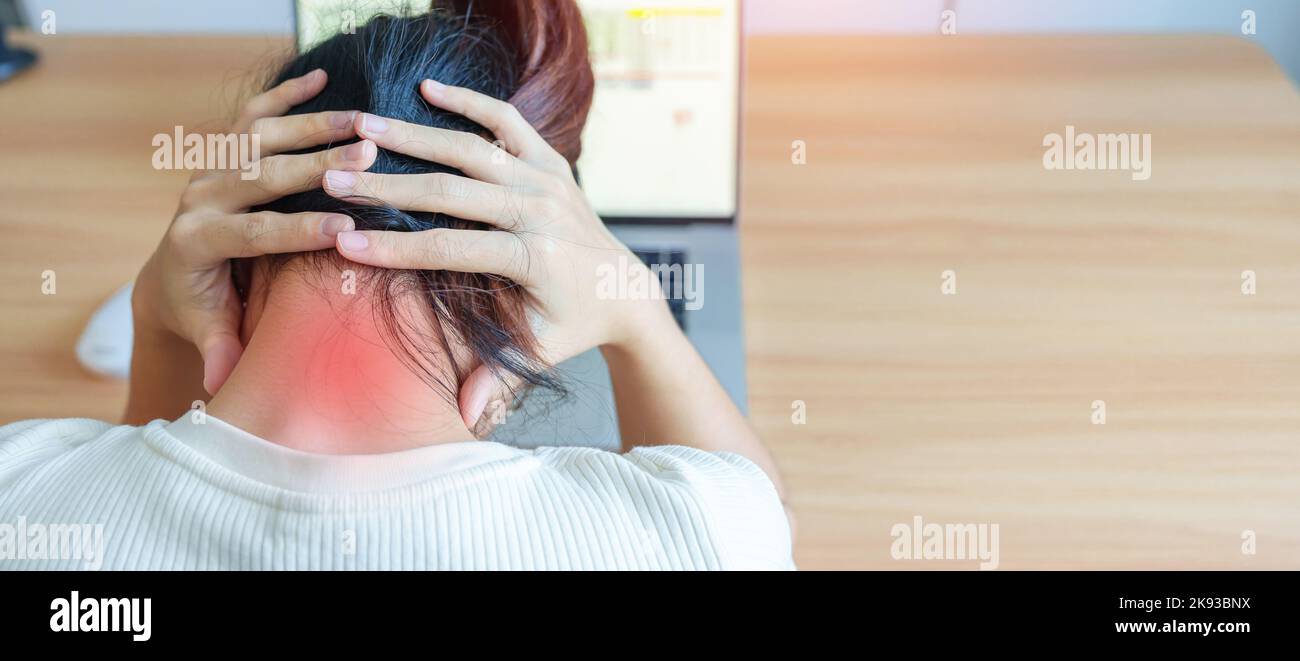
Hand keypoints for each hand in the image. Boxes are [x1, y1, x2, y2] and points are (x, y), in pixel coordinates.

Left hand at [131, 68, 375, 394]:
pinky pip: (253, 115)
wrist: (169, 278)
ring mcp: (210, 169)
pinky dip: (287, 95)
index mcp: (198, 241)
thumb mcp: (208, 331)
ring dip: (312, 125)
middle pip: (262, 175)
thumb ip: (218, 348)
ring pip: (260, 137)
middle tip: (367, 156)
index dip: (298, 229)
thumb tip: (223, 384)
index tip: (345, 225)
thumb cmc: (201, 311)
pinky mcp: (221, 152)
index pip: (254, 232)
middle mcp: (200, 196)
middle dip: (316, 166)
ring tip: (362, 120)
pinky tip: (322, 77)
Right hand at [327, 80, 674, 418]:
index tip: (343, 245)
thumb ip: (500, 380)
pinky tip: (428, 89)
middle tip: (333, 177)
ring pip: (473, 148)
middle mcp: (541, 211)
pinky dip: (471, 103)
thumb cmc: (572, 324)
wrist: (625, 287)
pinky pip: (508, 123)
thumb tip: (464, 416)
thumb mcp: (538, 353)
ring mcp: (548, 180)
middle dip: (388, 186)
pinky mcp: (552, 161)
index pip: (451, 249)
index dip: (396, 248)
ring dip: (415, 135)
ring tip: (361, 124)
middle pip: (452, 191)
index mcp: (533, 258)